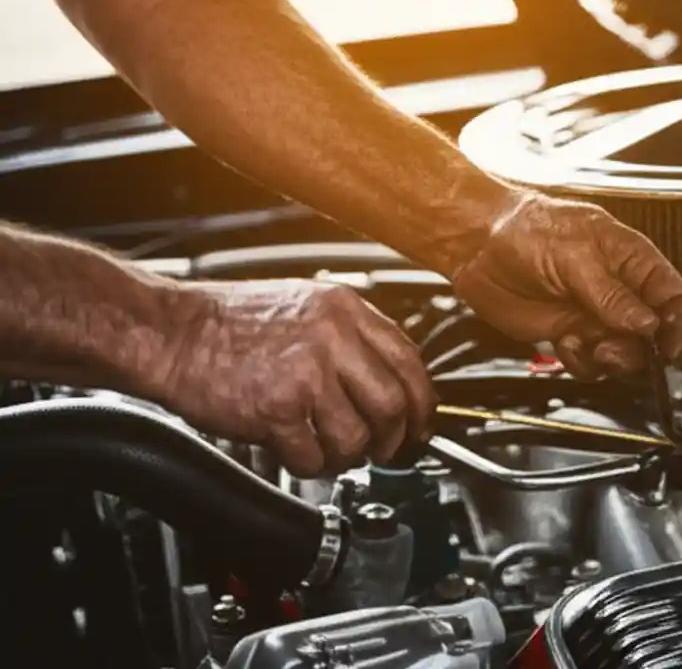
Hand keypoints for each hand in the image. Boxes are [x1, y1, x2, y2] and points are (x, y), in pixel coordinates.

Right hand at [149, 280, 434, 476]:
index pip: (410, 363)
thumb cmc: (230, 323)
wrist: (170, 332)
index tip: (420, 425)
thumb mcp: (307, 306)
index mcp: (345, 310)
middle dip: (393, 439)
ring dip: (347, 457)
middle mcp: (332, 336)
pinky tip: (295, 452)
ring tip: (327, 450)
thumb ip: (352, 337)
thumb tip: (394, 382)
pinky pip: (314, 457)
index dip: (422, 404)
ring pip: (357, 437)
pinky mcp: (276, 408)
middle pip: (394, 405)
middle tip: (381, 451)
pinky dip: (309, 465)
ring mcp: (305, 372)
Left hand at [451, 192, 681, 377]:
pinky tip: (564, 343)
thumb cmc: (524, 229)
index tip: (669, 348)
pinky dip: (581, 362)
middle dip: (637, 350)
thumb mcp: (574, 257)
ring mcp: (593, 312)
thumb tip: (646, 323)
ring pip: (622, 352)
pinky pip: (590, 361)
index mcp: (631, 259)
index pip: (674, 296)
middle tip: (610, 347)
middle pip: (651, 334)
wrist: (477, 243)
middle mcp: (617, 289)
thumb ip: (611, 294)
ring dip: (607, 359)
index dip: (679, 325)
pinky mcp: (569, 331)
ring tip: (582, 343)